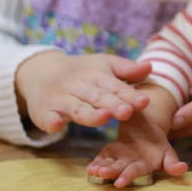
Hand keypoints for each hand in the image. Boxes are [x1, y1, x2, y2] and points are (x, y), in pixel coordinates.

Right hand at [15, 50, 151, 133]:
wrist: (41, 72)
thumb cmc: (81, 72)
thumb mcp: (103, 65)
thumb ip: (127, 70)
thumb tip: (150, 67)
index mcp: (96, 76)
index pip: (115, 87)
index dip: (129, 95)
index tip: (144, 102)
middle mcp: (79, 87)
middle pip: (98, 98)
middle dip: (112, 104)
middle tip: (127, 112)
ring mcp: (61, 100)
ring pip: (76, 108)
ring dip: (88, 114)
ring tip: (103, 117)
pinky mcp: (45, 112)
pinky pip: (48, 118)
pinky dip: (51, 121)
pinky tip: (57, 125)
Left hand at [87, 111, 187, 187]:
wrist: (148, 129)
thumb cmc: (158, 144)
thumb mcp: (168, 151)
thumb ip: (172, 162)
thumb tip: (183, 169)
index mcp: (142, 164)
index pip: (134, 171)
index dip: (127, 177)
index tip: (119, 183)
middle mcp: (128, 163)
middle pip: (118, 168)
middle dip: (110, 172)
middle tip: (100, 174)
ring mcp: (118, 157)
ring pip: (108, 164)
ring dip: (100, 168)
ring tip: (93, 171)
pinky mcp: (111, 150)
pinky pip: (102, 156)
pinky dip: (96, 161)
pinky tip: (90, 166)